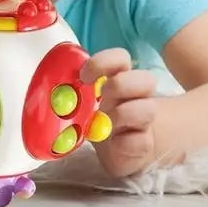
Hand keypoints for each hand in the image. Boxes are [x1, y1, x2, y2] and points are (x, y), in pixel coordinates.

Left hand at [80, 48, 157, 177]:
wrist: (117, 148)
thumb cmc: (98, 115)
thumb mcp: (84, 100)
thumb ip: (75, 91)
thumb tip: (58, 90)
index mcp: (120, 76)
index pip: (121, 58)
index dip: (104, 62)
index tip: (83, 76)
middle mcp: (137, 94)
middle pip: (146, 79)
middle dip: (120, 85)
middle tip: (100, 97)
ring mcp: (144, 119)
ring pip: (148, 109)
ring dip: (122, 115)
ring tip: (104, 124)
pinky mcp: (145, 144)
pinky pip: (141, 141)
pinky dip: (124, 143)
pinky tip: (113, 144)